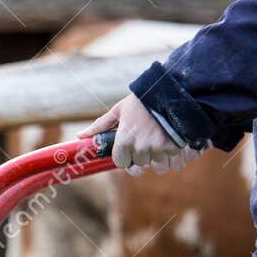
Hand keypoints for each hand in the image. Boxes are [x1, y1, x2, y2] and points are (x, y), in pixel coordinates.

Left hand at [81, 95, 198, 175]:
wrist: (173, 90)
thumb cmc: (143, 100)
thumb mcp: (119, 110)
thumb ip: (100, 125)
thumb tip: (80, 136)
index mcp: (124, 139)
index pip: (121, 163)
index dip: (125, 157)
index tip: (130, 148)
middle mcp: (141, 147)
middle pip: (140, 166)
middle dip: (143, 157)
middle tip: (148, 141)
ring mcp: (159, 148)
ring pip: (158, 167)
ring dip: (160, 158)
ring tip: (162, 142)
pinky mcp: (177, 147)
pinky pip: (175, 163)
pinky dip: (176, 156)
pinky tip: (175, 144)